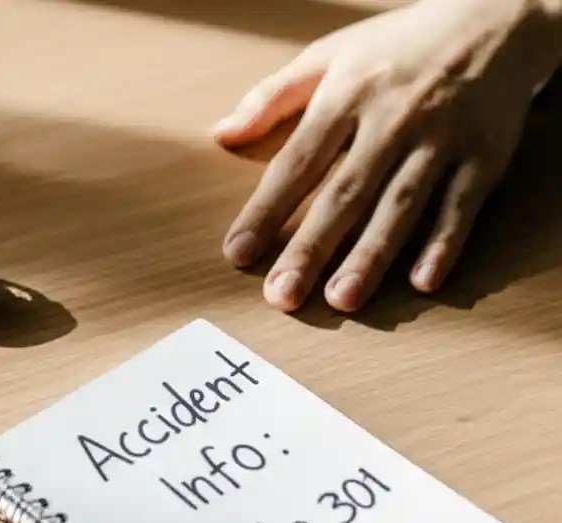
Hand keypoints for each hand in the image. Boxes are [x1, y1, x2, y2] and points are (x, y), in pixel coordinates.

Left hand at [214, 0, 561, 311]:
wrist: (495, 19)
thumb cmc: (397, 47)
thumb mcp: (329, 56)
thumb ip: (272, 97)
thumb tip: (221, 135)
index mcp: (346, 96)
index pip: (296, 163)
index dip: (266, 211)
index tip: (238, 253)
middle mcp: (392, 120)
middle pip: (345, 194)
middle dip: (311, 248)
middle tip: (282, 295)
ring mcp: (441, 139)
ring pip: (401, 205)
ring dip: (371, 255)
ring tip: (342, 298)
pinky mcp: (485, 155)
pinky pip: (462, 206)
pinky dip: (444, 244)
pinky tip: (422, 281)